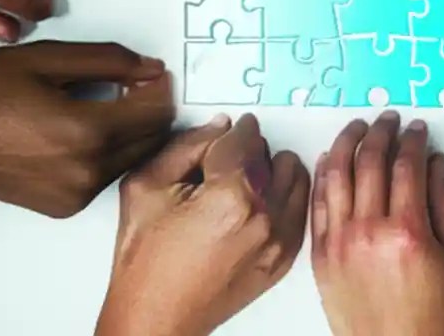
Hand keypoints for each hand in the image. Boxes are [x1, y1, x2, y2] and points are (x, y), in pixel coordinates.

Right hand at [0, 41, 171, 217]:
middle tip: (129, 82)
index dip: (160, 85)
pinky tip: (79, 128)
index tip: (149, 70)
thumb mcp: (44, 58)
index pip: (157, 110)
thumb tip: (149, 67)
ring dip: (131, 129)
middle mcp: (86, 171)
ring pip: (133, 157)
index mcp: (86, 132)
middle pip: (152, 137)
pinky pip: (106, 174)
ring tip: (99, 102)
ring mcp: (76, 194)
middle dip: (150, 107)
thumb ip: (107, 61)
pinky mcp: (65, 205)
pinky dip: (107, 150)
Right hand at [97, 114, 308, 335]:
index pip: (245, 138)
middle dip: (249, 152)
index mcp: (230, 196)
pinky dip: (284, 198)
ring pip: (293, 178)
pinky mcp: (282, 259)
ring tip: (243, 181)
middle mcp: (263, 218)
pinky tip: (258, 201)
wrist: (156, 316)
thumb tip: (218, 127)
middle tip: (222, 163)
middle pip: (271, 155)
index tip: (231, 129)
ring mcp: (277, 242)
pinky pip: (298, 209)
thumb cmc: (145, 263)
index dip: (234, 129)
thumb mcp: (145, 186)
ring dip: (272, 171)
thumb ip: (185, 146)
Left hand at [311, 113, 443, 335]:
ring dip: (347, 142)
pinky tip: (331, 158)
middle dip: (382, 132)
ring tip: (359, 127)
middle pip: (371, 162)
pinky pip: (318, 201)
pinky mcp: (321, 253)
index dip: (413, 139)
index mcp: (408, 232)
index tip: (417, 129)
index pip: (407, 166)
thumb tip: (436, 164)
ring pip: (336, 174)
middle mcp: (369, 231)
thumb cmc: (431, 314)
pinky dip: (323, 173)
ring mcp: (339, 241)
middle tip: (389, 120)